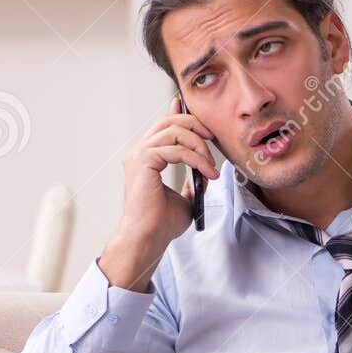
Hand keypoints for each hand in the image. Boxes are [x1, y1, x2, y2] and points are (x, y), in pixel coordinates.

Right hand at [100, 98, 218, 290]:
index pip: (163, 127)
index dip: (179, 114)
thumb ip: (193, 181)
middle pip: (168, 122)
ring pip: (174, 131)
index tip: (200, 117)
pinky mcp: (143, 162)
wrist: (149, 238)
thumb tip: (205, 172)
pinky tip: (208, 172)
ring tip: (211, 165)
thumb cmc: (162, 223)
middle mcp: (139, 153)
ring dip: (198, 145)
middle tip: (212, 138)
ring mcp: (139, 156)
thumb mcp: (185, 198)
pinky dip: (196, 159)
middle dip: (194, 125)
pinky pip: (176, 150)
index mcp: (145, 158)